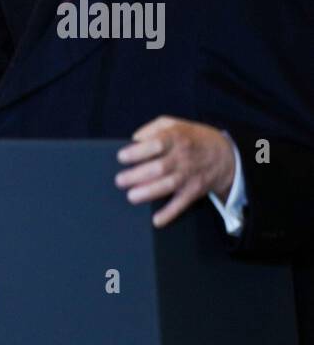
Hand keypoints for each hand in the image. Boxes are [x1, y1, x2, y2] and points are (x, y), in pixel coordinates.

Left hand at [115, 116, 235, 227]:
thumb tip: (132, 140)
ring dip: (148, 193)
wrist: (225, 155)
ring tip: (131, 196)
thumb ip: (151, 129)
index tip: (121, 157)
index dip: (137, 152)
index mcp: (176, 138)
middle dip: (136, 176)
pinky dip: (169, 213)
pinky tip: (156, 220)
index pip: (156, 144)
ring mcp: (189, 175)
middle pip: (158, 168)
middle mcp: (182, 157)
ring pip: (168, 186)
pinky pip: (181, 203)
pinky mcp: (194, 190)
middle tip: (119, 181)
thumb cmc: (192, 138)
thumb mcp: (174, 124)